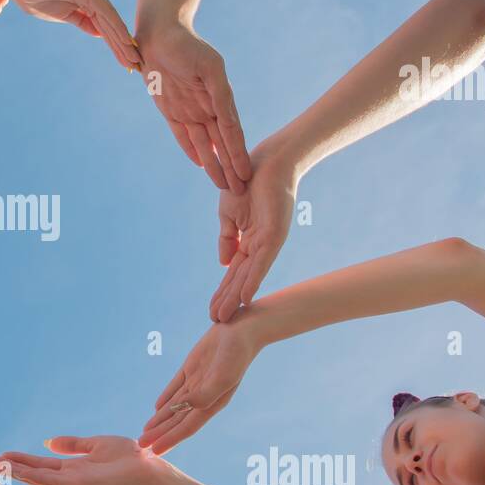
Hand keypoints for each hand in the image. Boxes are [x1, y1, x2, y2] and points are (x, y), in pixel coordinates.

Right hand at [0, 435, 165, 484]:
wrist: (149, 468)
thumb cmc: (128, 456)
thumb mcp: (95, 444)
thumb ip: (72, 445)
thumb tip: (48, 442)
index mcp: (73, 468)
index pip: (41, 465)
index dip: (21, 461)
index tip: (2, 456)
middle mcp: (70, 479)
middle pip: (35, 474)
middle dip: (13, 469)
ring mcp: (75, 484)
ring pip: (40, 480)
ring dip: (19, 474)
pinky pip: (54, 482)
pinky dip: (36, 478)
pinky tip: (21, 473)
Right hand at [4, 0, 140, 70]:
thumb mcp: (65, 16)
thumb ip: (83, 22)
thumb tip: (100, 33)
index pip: (105, 25)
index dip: (116, 44)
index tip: (125, 61)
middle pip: (111, 25)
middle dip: (124, 47)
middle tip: (138, 65)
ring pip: (111, 21)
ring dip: (124, 43)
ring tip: (134, 60)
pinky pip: (105, 14)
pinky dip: (116, 30)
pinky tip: (126, 44)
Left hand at [135, 20, 248, 191]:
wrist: (160, 34)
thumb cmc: (187, 45)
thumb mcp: (209, 67)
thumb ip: (219, 93)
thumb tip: (229, 118)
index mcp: (220, 97)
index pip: (231, 133)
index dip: (238, 155)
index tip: (246, 174)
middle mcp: (207, 107)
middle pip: (220, 144)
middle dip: (230, 167)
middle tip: (239, 191)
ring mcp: (189, 110)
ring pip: (204, 144)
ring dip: (213, 165)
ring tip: (222, 185)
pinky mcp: (170, 110)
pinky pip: (182, 135)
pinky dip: (190, 149)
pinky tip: (200, 165)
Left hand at [138, 316, 262, 454]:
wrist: (241, 330)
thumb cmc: (236, 354)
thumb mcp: (224, 375)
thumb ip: (207, 392)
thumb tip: (187, 406)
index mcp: (212, 402)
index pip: (187, 426)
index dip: (170, 439)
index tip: (154, 451)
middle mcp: (203, 396)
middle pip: (177, 420)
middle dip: (159, 433)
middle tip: (140, 445)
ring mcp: (197, 382)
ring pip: (173, 406)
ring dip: (159, 420)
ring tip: (145, 432)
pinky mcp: (191, 368)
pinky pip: (175, 387)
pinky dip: (165, 398)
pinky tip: (156, 407)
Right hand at [210, 142, 297, 322]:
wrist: (267, 161)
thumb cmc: (246, 183)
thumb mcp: (228, 215)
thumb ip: (226, 239)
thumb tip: (223, 263)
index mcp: (248, 242)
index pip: (232, 273)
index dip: (221, 291)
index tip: (210, 310)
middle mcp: (259, 248)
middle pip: (239, 280)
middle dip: (226, 301)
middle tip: (214, 323)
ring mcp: (267, 244)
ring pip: (249, 277)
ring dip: (235, 298)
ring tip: (224, 317)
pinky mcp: (273, 237)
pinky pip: (261, 264)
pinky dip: (252, 281)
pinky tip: (244, 298)